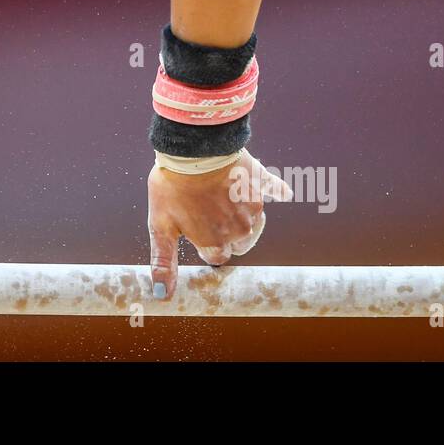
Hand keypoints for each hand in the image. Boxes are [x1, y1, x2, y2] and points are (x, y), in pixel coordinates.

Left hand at [147, 151, 291, 298]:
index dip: (205, 243)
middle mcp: (239, 231)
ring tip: (221, 194)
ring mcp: (254, 209)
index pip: (217, 256)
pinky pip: (274, 191)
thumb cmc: (172, 187)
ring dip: (240, 212)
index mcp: (215, 243)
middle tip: (206, 210)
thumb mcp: (160, 226)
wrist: (192, 149)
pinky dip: (276, 192)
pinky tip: (282, 192)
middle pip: (237, 241)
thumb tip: (163, 295)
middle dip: (224, 231)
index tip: (196, 229)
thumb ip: (164, 260)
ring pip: (252, 220)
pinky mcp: (261, 185)